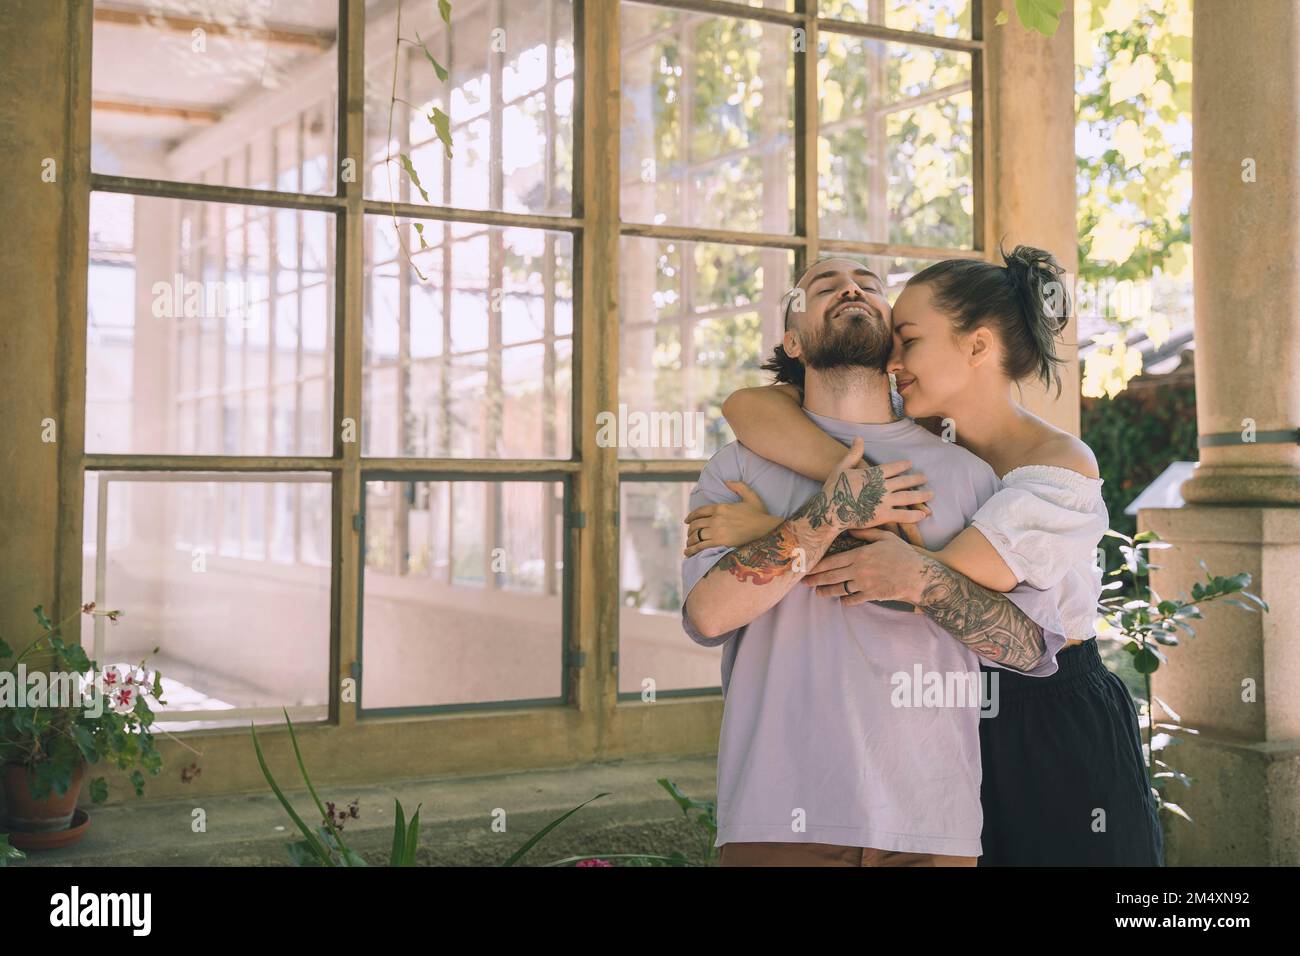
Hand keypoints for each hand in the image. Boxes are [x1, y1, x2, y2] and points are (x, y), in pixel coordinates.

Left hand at [683, 481, 782, 555]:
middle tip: (689, 534)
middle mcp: (716, 518)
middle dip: (690, 530)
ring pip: (696, 535)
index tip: (687, 521)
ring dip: (690, 540)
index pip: (700, 511)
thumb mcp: (750, 495)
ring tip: (688, 545)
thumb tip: (726, 481)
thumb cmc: (759, 513)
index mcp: (721, 507)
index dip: (691, 516)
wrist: (766, 528)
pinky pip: (701, 546)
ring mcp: (717, 531)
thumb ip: (738, 486)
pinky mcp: (720, 542)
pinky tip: (688, 552)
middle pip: (696, 524)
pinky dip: (692, 549)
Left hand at [801, 527, 928, 605]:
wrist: (919, 575)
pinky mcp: (872, 595)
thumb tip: (851, 528)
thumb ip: (866, 533)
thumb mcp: (886, 537)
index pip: (832, 561)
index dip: (818, 565)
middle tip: (804, 582)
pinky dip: (846, 600)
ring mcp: (864, 584)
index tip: (808, 567)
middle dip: (816, 579)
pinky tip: (841, 600)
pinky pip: (854, 599)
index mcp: (860, 554)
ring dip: (826, 591)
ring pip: (839, 589)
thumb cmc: (903, 553)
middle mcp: (859, 570)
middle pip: (831, 576)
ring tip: (818, 592)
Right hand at [818, 437, 932, 532]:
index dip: (902, 465)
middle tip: (924, 478)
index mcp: (873, 474)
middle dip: (916, 479)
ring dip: (921, 495)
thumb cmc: (834, 489)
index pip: (893, 467)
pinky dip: (914, 515)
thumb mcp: (841, 468)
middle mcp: (882, 487)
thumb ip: (853, 454)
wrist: (831, 511)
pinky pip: (903, 516)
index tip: (910, 464)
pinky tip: (924, 514)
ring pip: (908, 497)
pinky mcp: (883, 516)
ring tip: (930, 494)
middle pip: (904, 481)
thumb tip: (859, 438)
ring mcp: (884, 501)